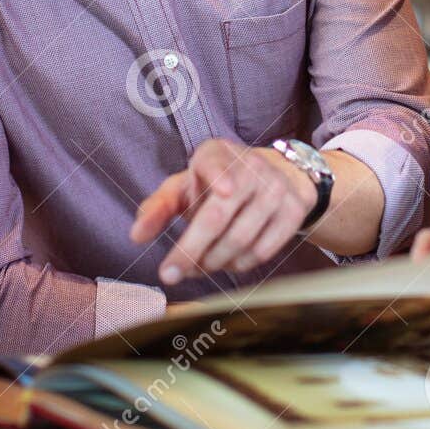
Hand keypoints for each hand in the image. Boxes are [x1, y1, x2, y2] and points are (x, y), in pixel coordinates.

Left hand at [130, 138, 315, 283]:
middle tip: (170, 274)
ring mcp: (275, 188)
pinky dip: (239, 264)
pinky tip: (227, 261)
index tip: (223, 190)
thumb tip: (136, 235)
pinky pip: (263, 250)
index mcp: (216, 154)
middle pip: (220, 215)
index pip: (215, 164)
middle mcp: (249, 166)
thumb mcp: (186, 187)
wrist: (277, 175)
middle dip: (191, 250)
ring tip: (199, 266)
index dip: (220, 176)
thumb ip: (158, 208)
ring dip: (213, 262)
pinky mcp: (294, 209)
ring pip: (240, 240)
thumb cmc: (217, 185)